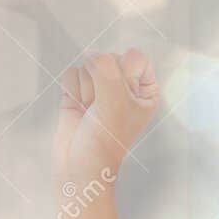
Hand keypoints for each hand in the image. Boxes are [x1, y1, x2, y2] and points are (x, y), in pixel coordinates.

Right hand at [53, 48, 158, 198]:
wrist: (79, 165)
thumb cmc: (105, 140)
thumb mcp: (115, 100)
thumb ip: (107, 67)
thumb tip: (92, 53)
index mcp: (146, 90)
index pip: (135, 57)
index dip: (123, 74)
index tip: (121, 99)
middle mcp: (125, 86)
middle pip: (108, 57)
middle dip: (100, 82)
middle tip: (102, 110)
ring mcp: (101, 88)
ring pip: (87, 63)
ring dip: (85, 89)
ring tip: (90, 112)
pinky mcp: (79, 90)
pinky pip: (72, 73)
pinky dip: (72, 90)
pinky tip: (78, 108)